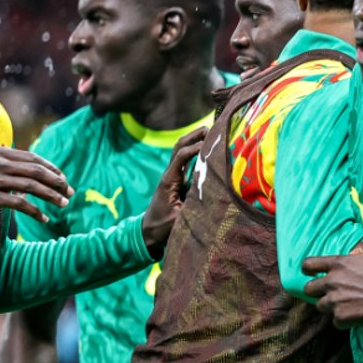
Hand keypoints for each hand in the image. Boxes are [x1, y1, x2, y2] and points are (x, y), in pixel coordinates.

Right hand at [0, 146, 71, 222]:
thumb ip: (7, 165)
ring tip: (64, 204)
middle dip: (58, 182)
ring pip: (32, 187)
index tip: (64, 179)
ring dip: (52, 196)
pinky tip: (45, 218)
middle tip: (71, 192)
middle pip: (37, 171)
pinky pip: (20, 204)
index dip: (52, 169)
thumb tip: (32, 175)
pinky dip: (36, 212)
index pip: (33, 158)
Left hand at [140, 127, 207, 257]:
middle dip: (194, 136)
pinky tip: (207, 149)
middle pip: (179, 147)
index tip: (210, 144)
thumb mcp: (180, 220)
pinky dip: (195, 151)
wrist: (148, 233)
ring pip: (180, 150)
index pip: (181, 157)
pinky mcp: (175, 180)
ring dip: (193, 140)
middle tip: (212, 129)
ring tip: (211, 132)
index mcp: (168, 181)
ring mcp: (171, 176)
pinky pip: (185, 160)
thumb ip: (194, 207)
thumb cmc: (162, 228)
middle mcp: (169, 174)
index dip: (195, 148)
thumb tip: (214, 196)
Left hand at [301, 243, 362, 327]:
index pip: (309, 264)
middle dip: (317, 291)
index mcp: (339, 264)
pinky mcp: (341, 317)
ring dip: (330, 306)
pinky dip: (342, 320)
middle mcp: (332, 282)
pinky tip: (354, 316)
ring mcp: (335, 301)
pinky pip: (334, 320)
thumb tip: (354, 250)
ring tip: (344, 305)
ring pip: (320, 306)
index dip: (308, 269)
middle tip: (329, 292)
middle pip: (309, 289)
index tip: (311, 272)